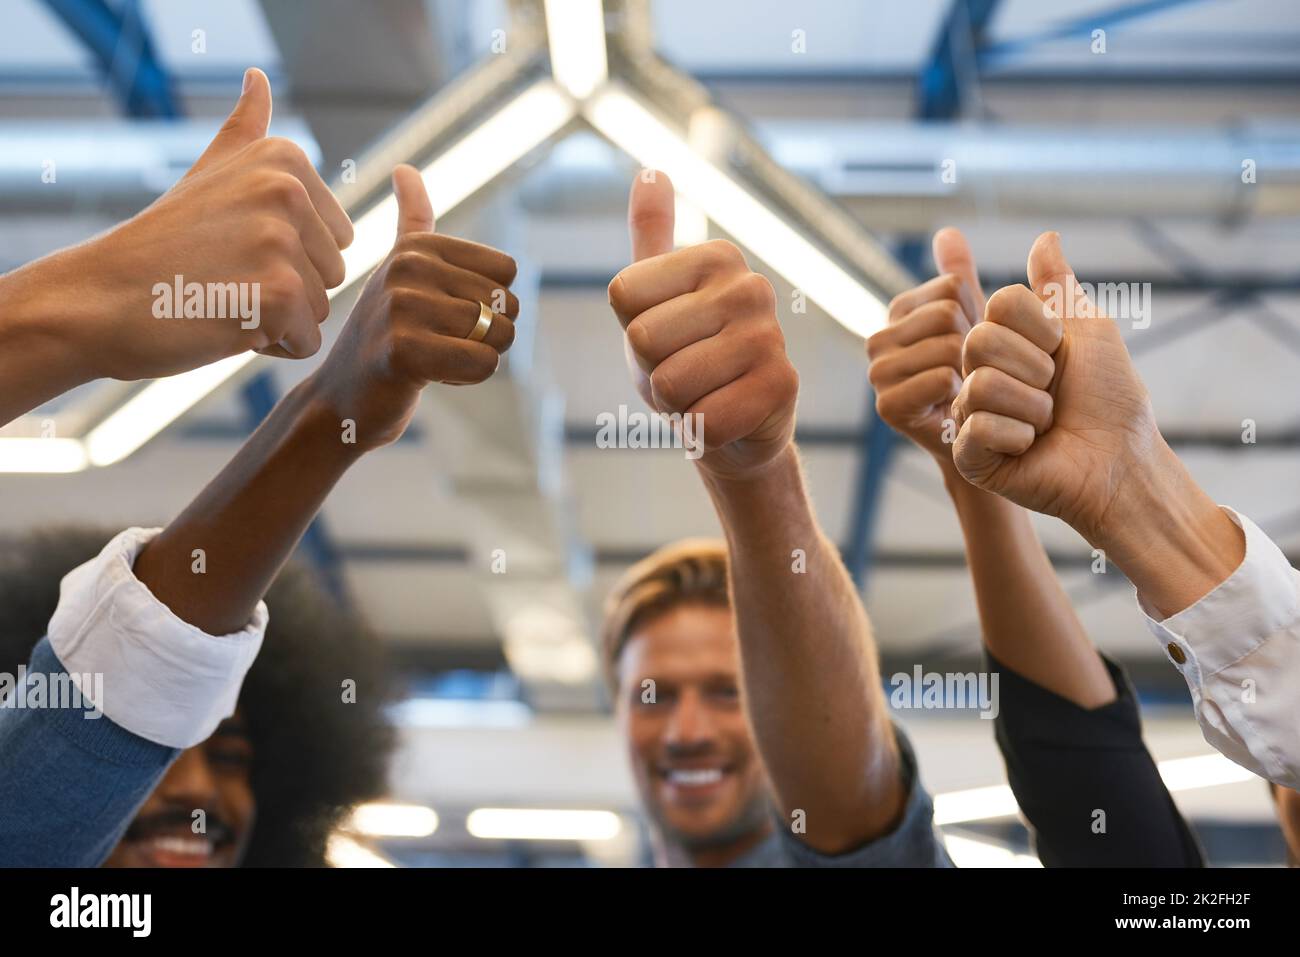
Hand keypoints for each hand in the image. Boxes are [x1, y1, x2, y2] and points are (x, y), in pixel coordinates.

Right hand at [75, 68, 353, 376]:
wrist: (98, 299)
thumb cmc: (159, 246)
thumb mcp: (208, 172)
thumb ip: (245, 131)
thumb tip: (259, 78)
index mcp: (284, 158)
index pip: (338, 237)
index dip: (291, 256)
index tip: (234, 246)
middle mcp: (288, 191)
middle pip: (333, 273)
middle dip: (288, 290)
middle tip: (224, 276)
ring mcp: (282, 241)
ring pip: (321, 310)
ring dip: (277, 321)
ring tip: (221, 297)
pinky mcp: (278, 293)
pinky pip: (306, 341)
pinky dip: (270, 347)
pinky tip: (223, 324)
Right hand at [305, 164, 518, 451]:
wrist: (341, 398)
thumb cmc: (381, 337)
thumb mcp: (395, 270)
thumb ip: (410, 222)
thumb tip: (404, 168)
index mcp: (417, 246)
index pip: (507, 272)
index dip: (486, 303)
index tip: (441, 315)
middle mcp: (408, 268)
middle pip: (507, 306)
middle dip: (484, 335)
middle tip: (433, 342)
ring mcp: (402, 307)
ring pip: (500, 337)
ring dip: (474, 358)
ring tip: (429, 357)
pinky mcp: (405, 351)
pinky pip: (484, 364)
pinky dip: (467, 378)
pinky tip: (428, 376)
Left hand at [607, 171, 798, 480]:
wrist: (733, 427)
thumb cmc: (687, 358)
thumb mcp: (656, 296)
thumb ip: (651, 234)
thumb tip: (651, 170)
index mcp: (716, 256)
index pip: (623, 294)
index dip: (632, 329)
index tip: (666, 337)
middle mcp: (749, 286)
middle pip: (642, 338)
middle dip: (652, 371)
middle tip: (684, 373)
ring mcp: (770, 335)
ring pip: (669, 382)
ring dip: (676, 403)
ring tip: (703, 393)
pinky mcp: (781, 386)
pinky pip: (703, 418)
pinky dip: (702, 429)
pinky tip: (725, 416)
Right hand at [866, 228, 982, 465]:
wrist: (1004, 446)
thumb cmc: (999, 379)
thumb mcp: (980, 317)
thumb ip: (959, 275)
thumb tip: (946, 232)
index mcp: (900, 312)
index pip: (951, 286)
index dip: (980, 314)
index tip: (978, 345)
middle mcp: (880, 340)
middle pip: (945, 313)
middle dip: (978, 343)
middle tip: (976, 373)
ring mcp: (879, 374)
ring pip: (946, 345)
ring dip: (975, 371)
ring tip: (971, 392)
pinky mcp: (887, 406)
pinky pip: (940, 378)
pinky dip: (964, 395)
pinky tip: (961, 412)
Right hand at [950, 231, 1161, 542]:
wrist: (1122, 459)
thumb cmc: (1111, 398)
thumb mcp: (1088, 329)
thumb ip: (1058, 284)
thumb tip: (1045, 235)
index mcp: (1003, 344)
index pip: (998, 304)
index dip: (1041, 327)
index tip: (1061, 354)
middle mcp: (979, 376)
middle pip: (981, 340)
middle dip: (1036, 366)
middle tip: (1054, 393)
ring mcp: (970, 417)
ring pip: (981, 383)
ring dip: (1033, 406)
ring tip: (1046, 425)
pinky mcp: (969, 456)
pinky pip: (978, 426)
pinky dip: (1018, 436)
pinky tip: (1030, 449)